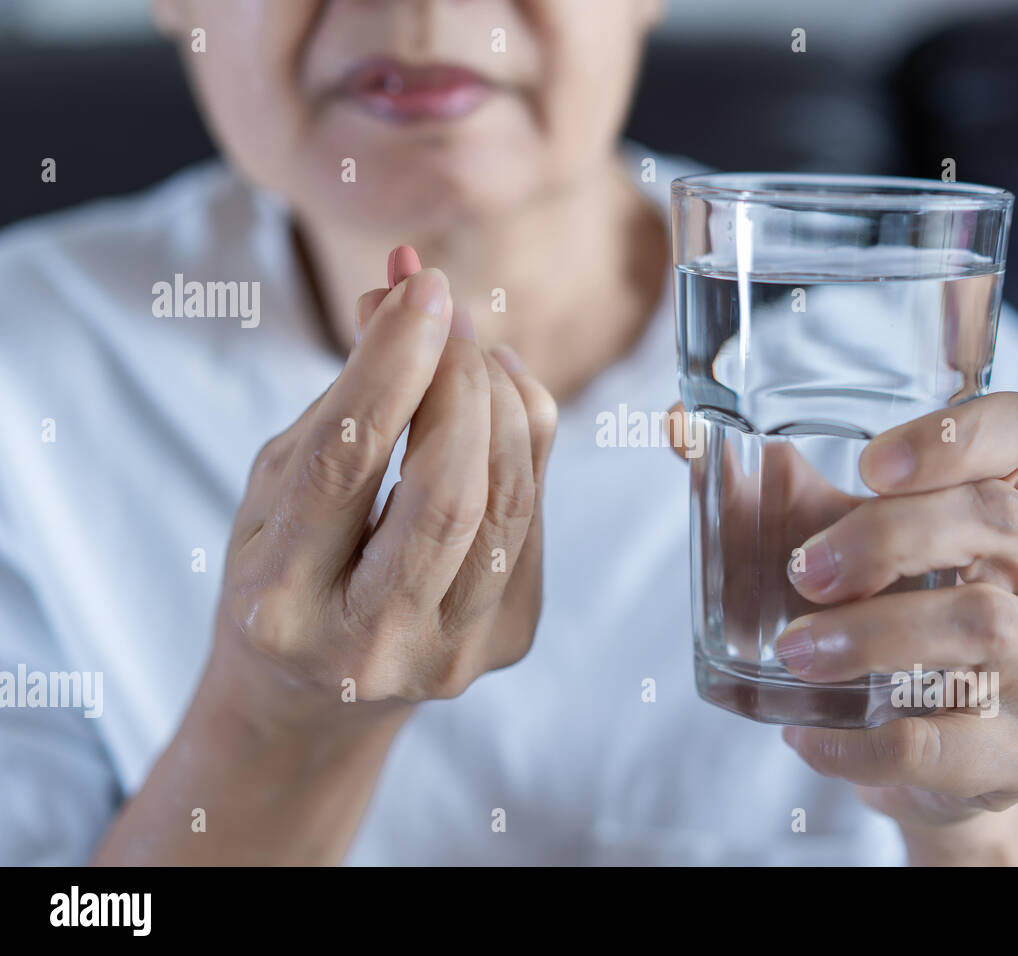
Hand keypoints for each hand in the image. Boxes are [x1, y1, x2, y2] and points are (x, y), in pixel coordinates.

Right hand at [209, 246, 556, 735]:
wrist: (314, 697)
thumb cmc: (283, 574)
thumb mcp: (277, 491)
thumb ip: (342, 400)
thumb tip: (406, 294)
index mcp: (281, 605)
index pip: (347, 463)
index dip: (391, 365)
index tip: (419, 286)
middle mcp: (370, 643)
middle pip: (448, 491)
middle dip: (459, 380)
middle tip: (447, 313)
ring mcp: (451, 653)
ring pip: (509, 501)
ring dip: (501, 401)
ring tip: (471, 349)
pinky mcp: (507, 642)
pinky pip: (533, 515)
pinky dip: (524, 439)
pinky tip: (498, 398)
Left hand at [775, 392, 1017, 854]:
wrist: (935, 762)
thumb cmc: (885, 625)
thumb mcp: (836, 548)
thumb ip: (763, 489)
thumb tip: (669, 425)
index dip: (958, 433)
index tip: (869, 463)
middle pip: (997, 519)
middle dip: (886, 537)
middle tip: (803, 572)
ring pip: (981, 624)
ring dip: (872, 635)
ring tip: (795, 651)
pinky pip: (945, 741)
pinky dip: (860, 741)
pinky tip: (804, 735)